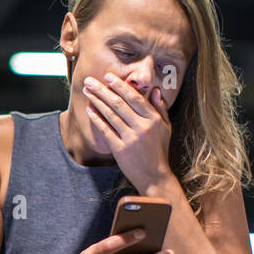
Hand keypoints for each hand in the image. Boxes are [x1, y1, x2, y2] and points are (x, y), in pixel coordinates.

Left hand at [82, 72, 172, 193]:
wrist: (154, 177)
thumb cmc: (159, 151)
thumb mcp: (166, 128)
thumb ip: (161, 108)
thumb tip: (155, 90)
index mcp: (153, 119)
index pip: (134, 98)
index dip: (120, 86)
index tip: (109, 77)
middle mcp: (142, 127)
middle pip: (119, 104)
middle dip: (103, 90)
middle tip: (90, 81)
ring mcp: (130, 138)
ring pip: (111, 115)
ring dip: (97, 101)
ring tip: (87, 92)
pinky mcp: (120, 149)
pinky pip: (106, 130)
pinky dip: (97, 119)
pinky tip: (90, 110)